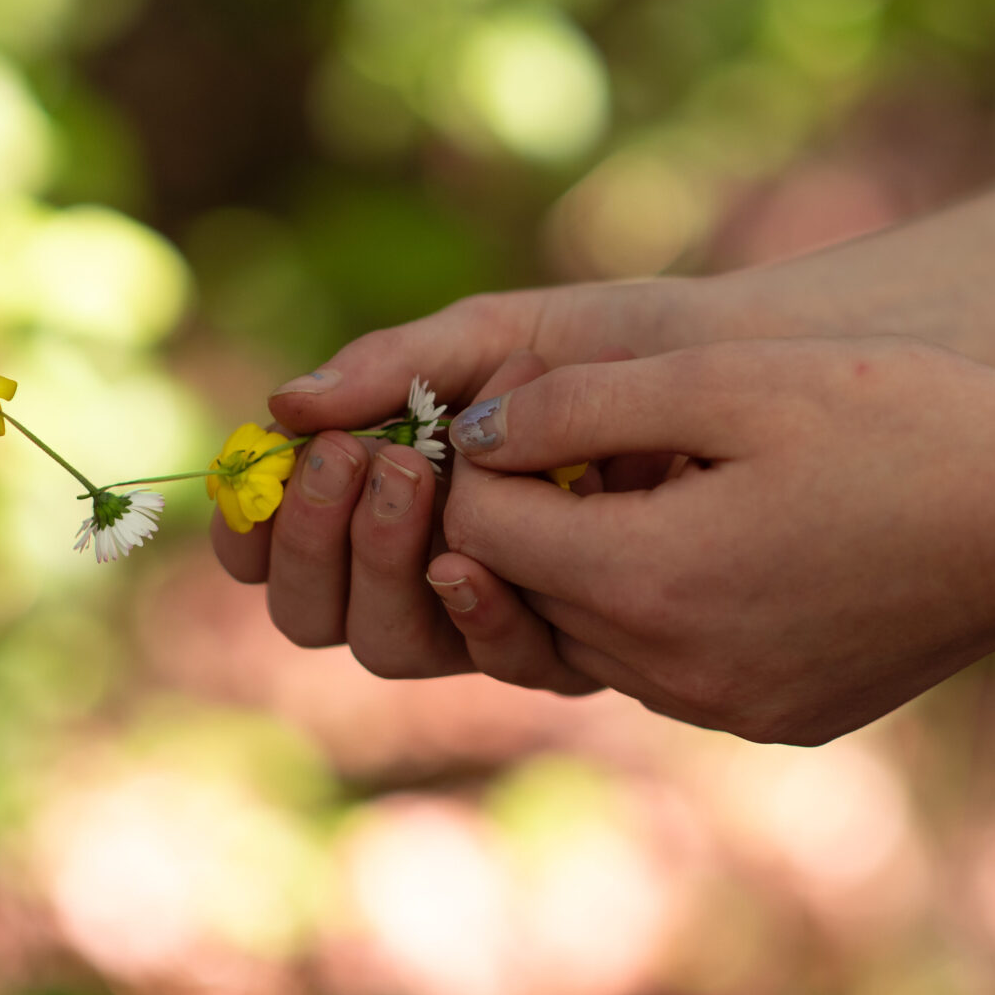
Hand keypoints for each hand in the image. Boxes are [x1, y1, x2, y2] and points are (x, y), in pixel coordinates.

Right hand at [208, 345, 617, 691]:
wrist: (739, 364)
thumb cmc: (608, 345)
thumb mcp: (493, 336)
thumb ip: (392, 368)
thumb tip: (282, 405)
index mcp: (392, 504)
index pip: (287, 549)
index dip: (255, 532)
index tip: (258, 479)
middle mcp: (432, 571)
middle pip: (321, 613)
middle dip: (316, 542)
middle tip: (349, 459)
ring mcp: (504, 611)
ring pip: (395, 645)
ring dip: (380, 568)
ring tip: (406, 475)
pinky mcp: (581, 642)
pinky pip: (505, 658)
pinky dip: (476, 610)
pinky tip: (469, 555)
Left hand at [428, 338, 994, 743]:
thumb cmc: (896, 420)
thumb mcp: (727, 376)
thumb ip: (578, 402)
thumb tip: (476, 433)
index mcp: (648, 579)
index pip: (479, 532)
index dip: (482, 458)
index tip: (530, 399)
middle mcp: (671, 671)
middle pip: (525, 595)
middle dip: (529, 515)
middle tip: (579, 433)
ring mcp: (726, 708)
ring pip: (593, 637)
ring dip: (593, 563)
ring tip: (657, 478)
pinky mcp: (776, 718)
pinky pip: (670, 667)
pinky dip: (663, 605)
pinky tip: (725, 535)